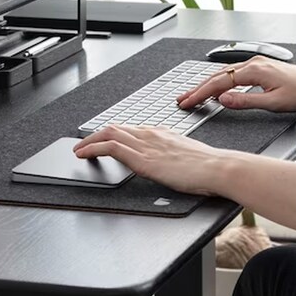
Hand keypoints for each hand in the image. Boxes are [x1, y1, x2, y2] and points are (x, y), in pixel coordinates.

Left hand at [73, 125, 230, 195]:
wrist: (217, 168)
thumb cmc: (209, 167)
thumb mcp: (188, 157)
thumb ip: (174, 157)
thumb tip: (171, 165)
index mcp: (162, 134)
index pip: (131, 129)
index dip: (114, 133)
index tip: (104, 139)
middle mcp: (151, 135)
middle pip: (116, 128)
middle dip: (96, 135)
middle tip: (84, 143)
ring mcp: (146, 145)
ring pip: (109, 133)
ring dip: (89, 141)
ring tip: (79, 149)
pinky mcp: (142, 159)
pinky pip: (111, 147)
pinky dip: (93, 148)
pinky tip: (84, 154)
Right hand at [177, 56, 295, 113]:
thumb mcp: (273, 103)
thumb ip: (245, 101)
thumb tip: (223, 100)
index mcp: (254, 70)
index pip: (219, 82)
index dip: (201, 93)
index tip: (188, 102)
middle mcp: (253, 63)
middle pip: (218, 76)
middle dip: (198, 88)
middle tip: (183, 99)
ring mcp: (256, 64)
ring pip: (225, 74)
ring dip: (208, 85)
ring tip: (195, 95)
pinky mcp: (261, 68)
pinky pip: (234, 73)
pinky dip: (221, 82)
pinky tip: (218, 89)